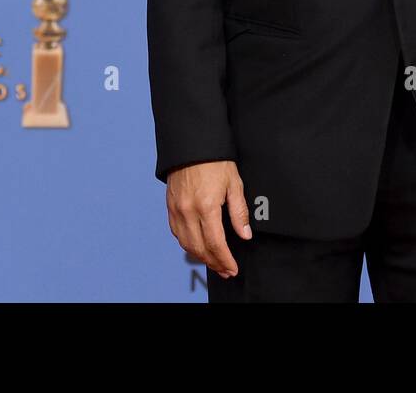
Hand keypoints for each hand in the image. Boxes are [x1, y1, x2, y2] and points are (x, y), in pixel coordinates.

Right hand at [165, 159, 251, 278]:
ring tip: (214, 262)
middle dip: (214, 263)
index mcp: (206, 206)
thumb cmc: (215, 161)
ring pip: (186, 244)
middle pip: (200, 248)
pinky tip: (198, 247)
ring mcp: (177, 210)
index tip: (232, 268)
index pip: (216, 243)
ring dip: (200, 257)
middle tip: (226, 270)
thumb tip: (244, 234)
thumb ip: (239, 212)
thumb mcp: (234, 183)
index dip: (225, 259)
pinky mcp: (170, 207)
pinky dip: (187, 244)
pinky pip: (177, 233)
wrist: (192, 145)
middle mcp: (188, 211)